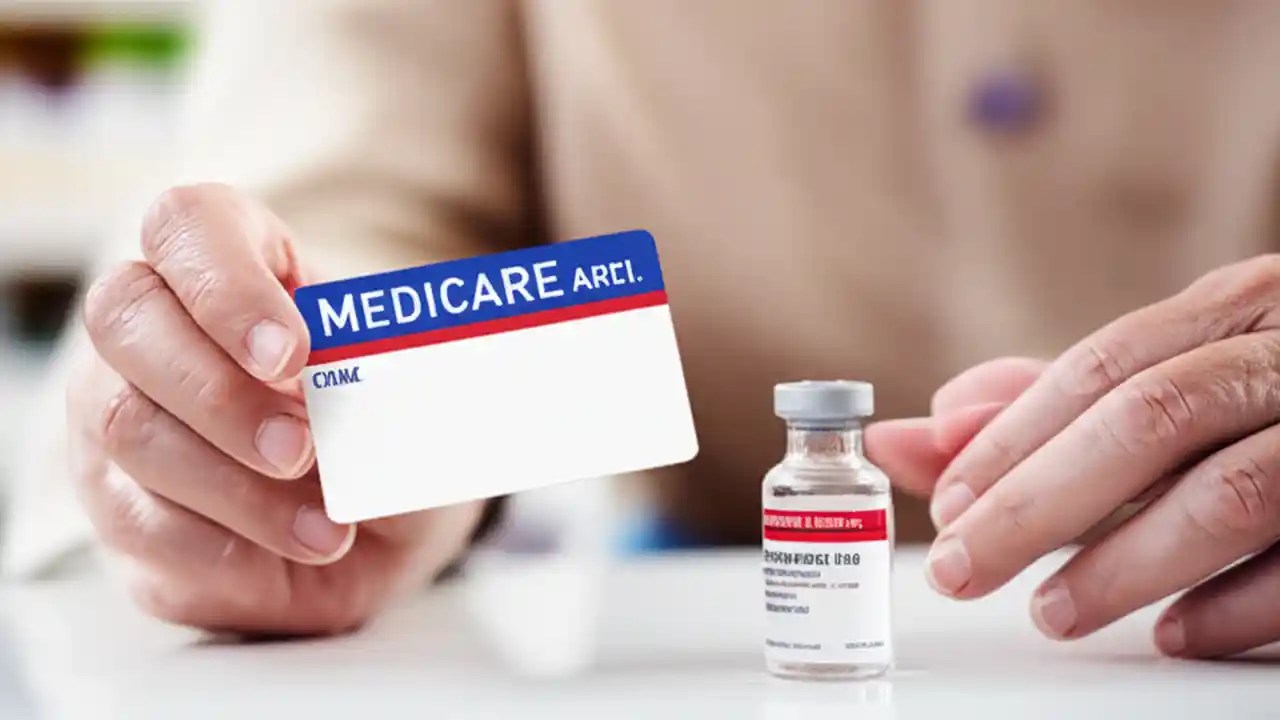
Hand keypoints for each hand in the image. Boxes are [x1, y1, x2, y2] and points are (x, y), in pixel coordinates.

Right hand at [68, 184, 485, 634]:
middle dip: (219, 392)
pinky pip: (140, 524)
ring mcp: (121, 416)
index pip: (187, 224)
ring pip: (129, 430)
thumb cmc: (392, 416)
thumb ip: (406, 359)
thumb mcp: (420, 379)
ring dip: (237, 486)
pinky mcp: (124, 507)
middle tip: (300, 447)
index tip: (293, 352)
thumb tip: (408, 376)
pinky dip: (232, 544)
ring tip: (331, 524)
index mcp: (227, 260)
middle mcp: (151, 328)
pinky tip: (305, 545)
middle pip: (126, 320)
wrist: (382, 511)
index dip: (226, 283)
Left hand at [881, 257, 1279, 658]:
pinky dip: (1237, 609)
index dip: (1014, 439)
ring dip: (1124, 563)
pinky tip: (1174, 636)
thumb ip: (1045, 407)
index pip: (1105, 367)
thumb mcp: (1172, 383)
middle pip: (1152, 420)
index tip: (945, 501)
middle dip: (1039, 503)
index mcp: (1241, 309)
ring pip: (1231, 493)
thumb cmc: (1270, 404)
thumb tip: (913, 432)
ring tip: (1051, 614)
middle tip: (962, 569)